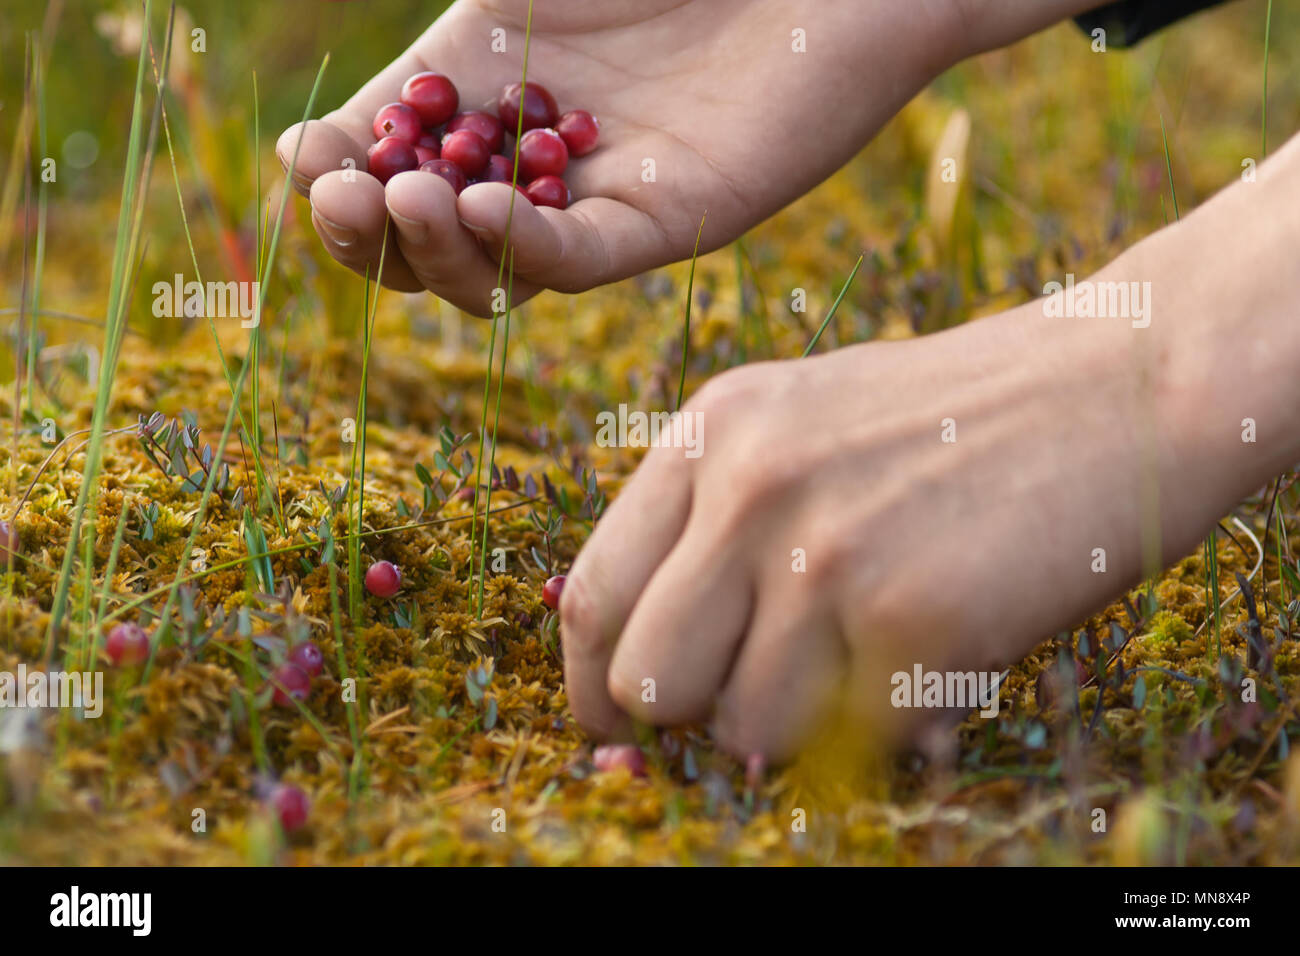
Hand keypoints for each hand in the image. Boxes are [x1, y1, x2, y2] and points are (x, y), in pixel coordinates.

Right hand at [277, 0, 963, 314]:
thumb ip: (460, 6)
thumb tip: (348, 66)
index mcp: (477, 86)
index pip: (379, 158)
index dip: (331, 174)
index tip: (308, 159)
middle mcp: (527, 157)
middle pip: (424, 238)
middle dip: (366, 229)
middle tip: (345, 195)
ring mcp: (595, 195)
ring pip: (495, 269)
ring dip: (435, 247)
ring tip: (404, 196)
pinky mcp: (670, 218)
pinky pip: (585, 257)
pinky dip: (528, 244)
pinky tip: (483, 207)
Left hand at [557, 129, 1299, 759]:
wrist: (1119, 382)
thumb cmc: (953, 421)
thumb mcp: (799, 427)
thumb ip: (710, 529)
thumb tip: (640, 681)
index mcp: (709, 436)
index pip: (592, 598)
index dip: (592, 687)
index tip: (620, 728)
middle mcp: (749, 488)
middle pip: (646, 683)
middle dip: (690, 723)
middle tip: (752, 712)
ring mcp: (829, 553)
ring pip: (745, 732)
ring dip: (800, 732)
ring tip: (867, 666)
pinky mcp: (916, 621)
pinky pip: (853, 745)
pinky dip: (889, 732)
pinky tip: (935, 668)